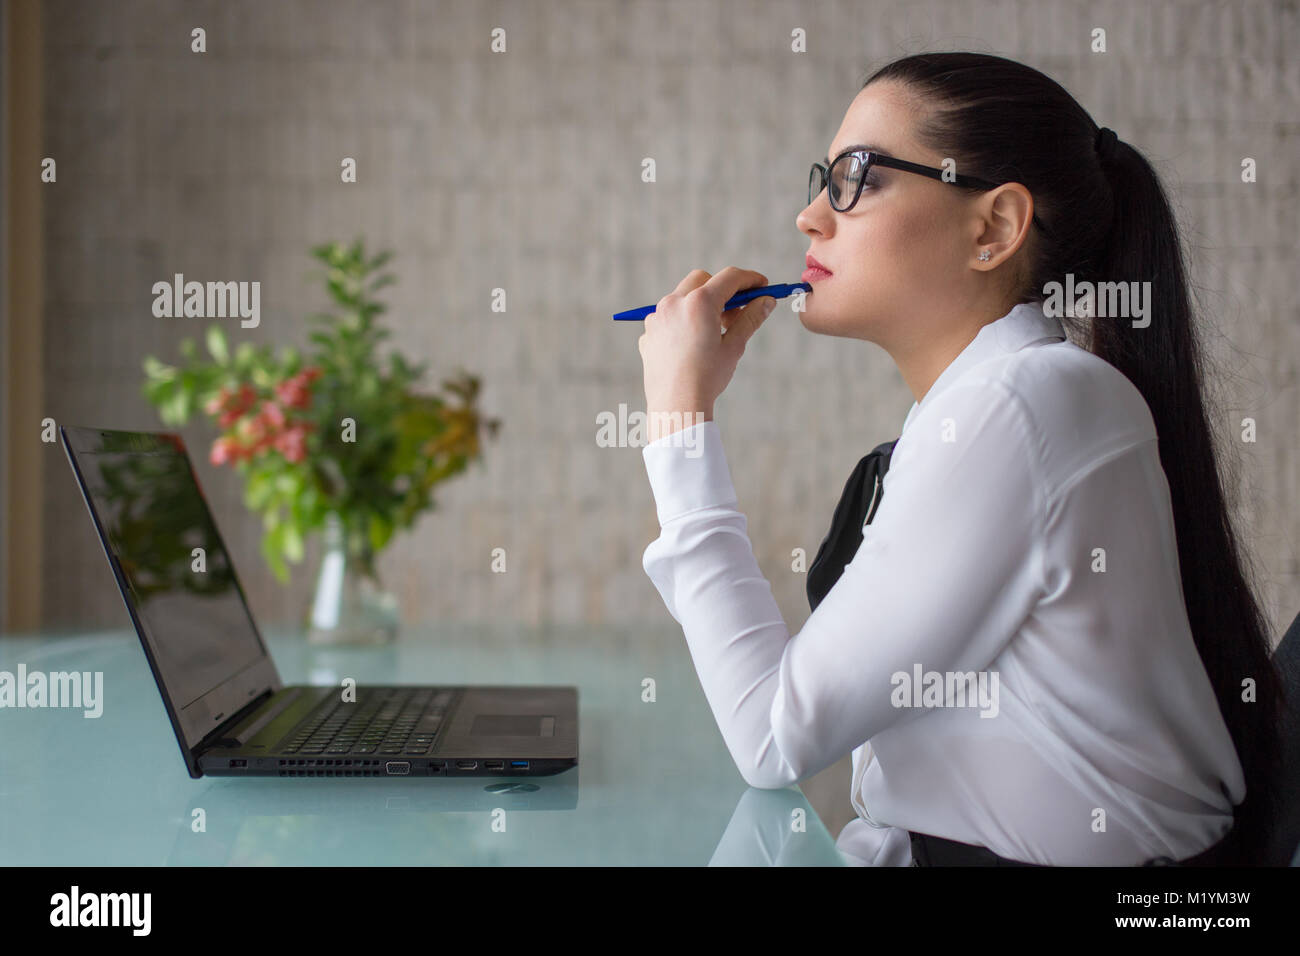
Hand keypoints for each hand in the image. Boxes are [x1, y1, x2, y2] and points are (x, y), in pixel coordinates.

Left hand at [637, 267, 775, 441]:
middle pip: (702, 280)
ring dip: (699, 304)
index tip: (762, 286)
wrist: (675, 405)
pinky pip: (667, 317)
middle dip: (722, 288)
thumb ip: (750, 319)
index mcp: (699, 303)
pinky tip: (691, 344)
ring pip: (681, 297)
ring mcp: (657, 317)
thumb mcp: (734, 346)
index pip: (730, 277)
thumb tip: (767, 302)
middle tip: (737, 310)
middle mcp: (674, 303)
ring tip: (714, 330)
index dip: (750, 279)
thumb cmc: (707, 377)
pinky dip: (682, 321)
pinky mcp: (648, 332)